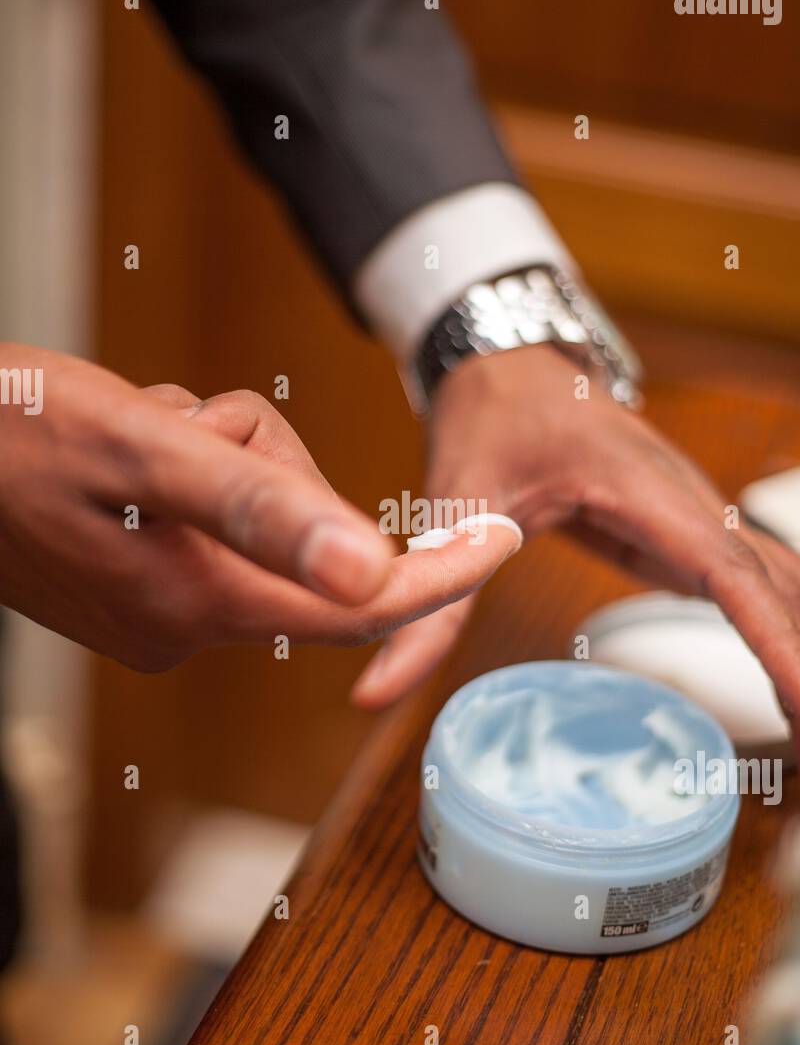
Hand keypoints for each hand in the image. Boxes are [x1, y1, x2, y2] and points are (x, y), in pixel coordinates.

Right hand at [0, 346, 520, 670]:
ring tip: (139, 427)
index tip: (505, 536)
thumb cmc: (7, 430)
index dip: (440, 572)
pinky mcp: (126, 589)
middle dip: (271, 465)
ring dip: (219, 457)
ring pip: (250, 522)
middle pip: (300, 546)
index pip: (360, 607)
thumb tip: (373, 572)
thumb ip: (261, 510)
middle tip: (192, 418)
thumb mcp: (145, 447)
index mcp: (199, 600)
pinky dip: (185, 476)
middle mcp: (181, 626)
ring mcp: (149, 614)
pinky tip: (121, 451)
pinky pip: (203, 525)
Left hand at [352, 345, 799, 804]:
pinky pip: (771, 593)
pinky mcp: (695, 539)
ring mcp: (705, 518)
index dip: (779, 646)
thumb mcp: (452, 502)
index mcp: (646, 492)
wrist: (512, 363)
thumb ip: (425, 600)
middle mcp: (695, 504)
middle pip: (793, 592)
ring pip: (799, 592)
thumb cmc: (490, 420)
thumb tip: (374, 693)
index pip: (732, 575)